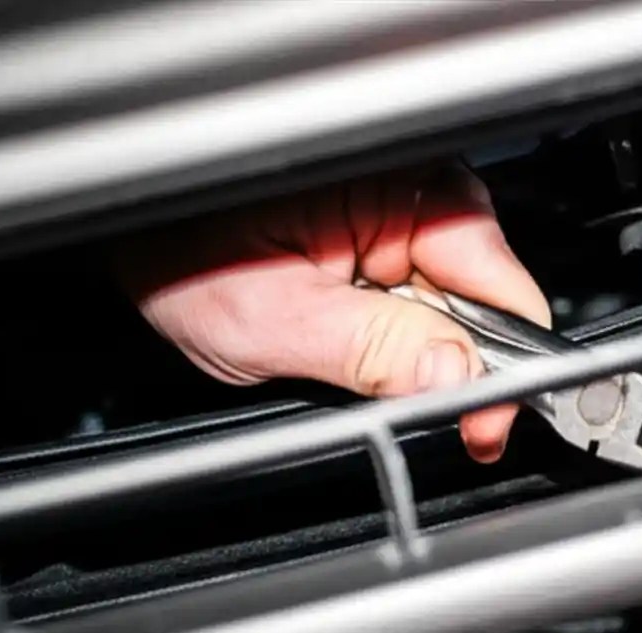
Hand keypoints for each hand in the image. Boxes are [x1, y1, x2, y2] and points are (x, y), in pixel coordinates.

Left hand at [111, 163, 549, 462]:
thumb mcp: (276, 318)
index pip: (505, 292)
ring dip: (420, 354)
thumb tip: (457, 378)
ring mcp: (408, 224)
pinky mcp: (389, 246)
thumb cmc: (180, 248)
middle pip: (488, 307)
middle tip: (401, 405)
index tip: (483, 427)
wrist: (136, 235)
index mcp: (410, 195)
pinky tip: (352, 343)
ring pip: (457, 314)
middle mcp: (420, 199)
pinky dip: (400, 341)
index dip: (502, 370)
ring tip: (346, 357)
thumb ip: (375, 351)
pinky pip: (424, 307)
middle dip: (455, 366)